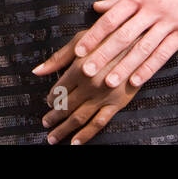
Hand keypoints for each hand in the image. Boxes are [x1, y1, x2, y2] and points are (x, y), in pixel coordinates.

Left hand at [33, 0, 177, 90]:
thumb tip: (98, 7)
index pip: (112, 18)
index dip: (94, 35)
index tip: (80, 49)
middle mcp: (153, 9)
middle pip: (124, 36)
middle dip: (104, 55)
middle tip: (87, 71)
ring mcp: (170, 21)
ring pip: (143, 48)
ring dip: (124, 67)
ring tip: (109, 82)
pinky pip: (164, 53)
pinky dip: (149, 68)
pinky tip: (137, 80)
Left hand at [37, 30, 139, 144]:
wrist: (140, 42)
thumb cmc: (108, 37)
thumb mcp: (81, 40)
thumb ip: (58, 58)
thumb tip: (37, 70)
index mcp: (78, 68)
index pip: (58, 90)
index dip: (51, 99)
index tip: (48, 103)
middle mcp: (89, 84)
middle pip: (65, 106)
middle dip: (53, 117)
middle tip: (45, 124)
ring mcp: (103, 96)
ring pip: (78, 118)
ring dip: (63, 129)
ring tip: (53, 138)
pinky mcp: (117, 104)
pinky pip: (98, 123)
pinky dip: (85, 135)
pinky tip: (75, 142)